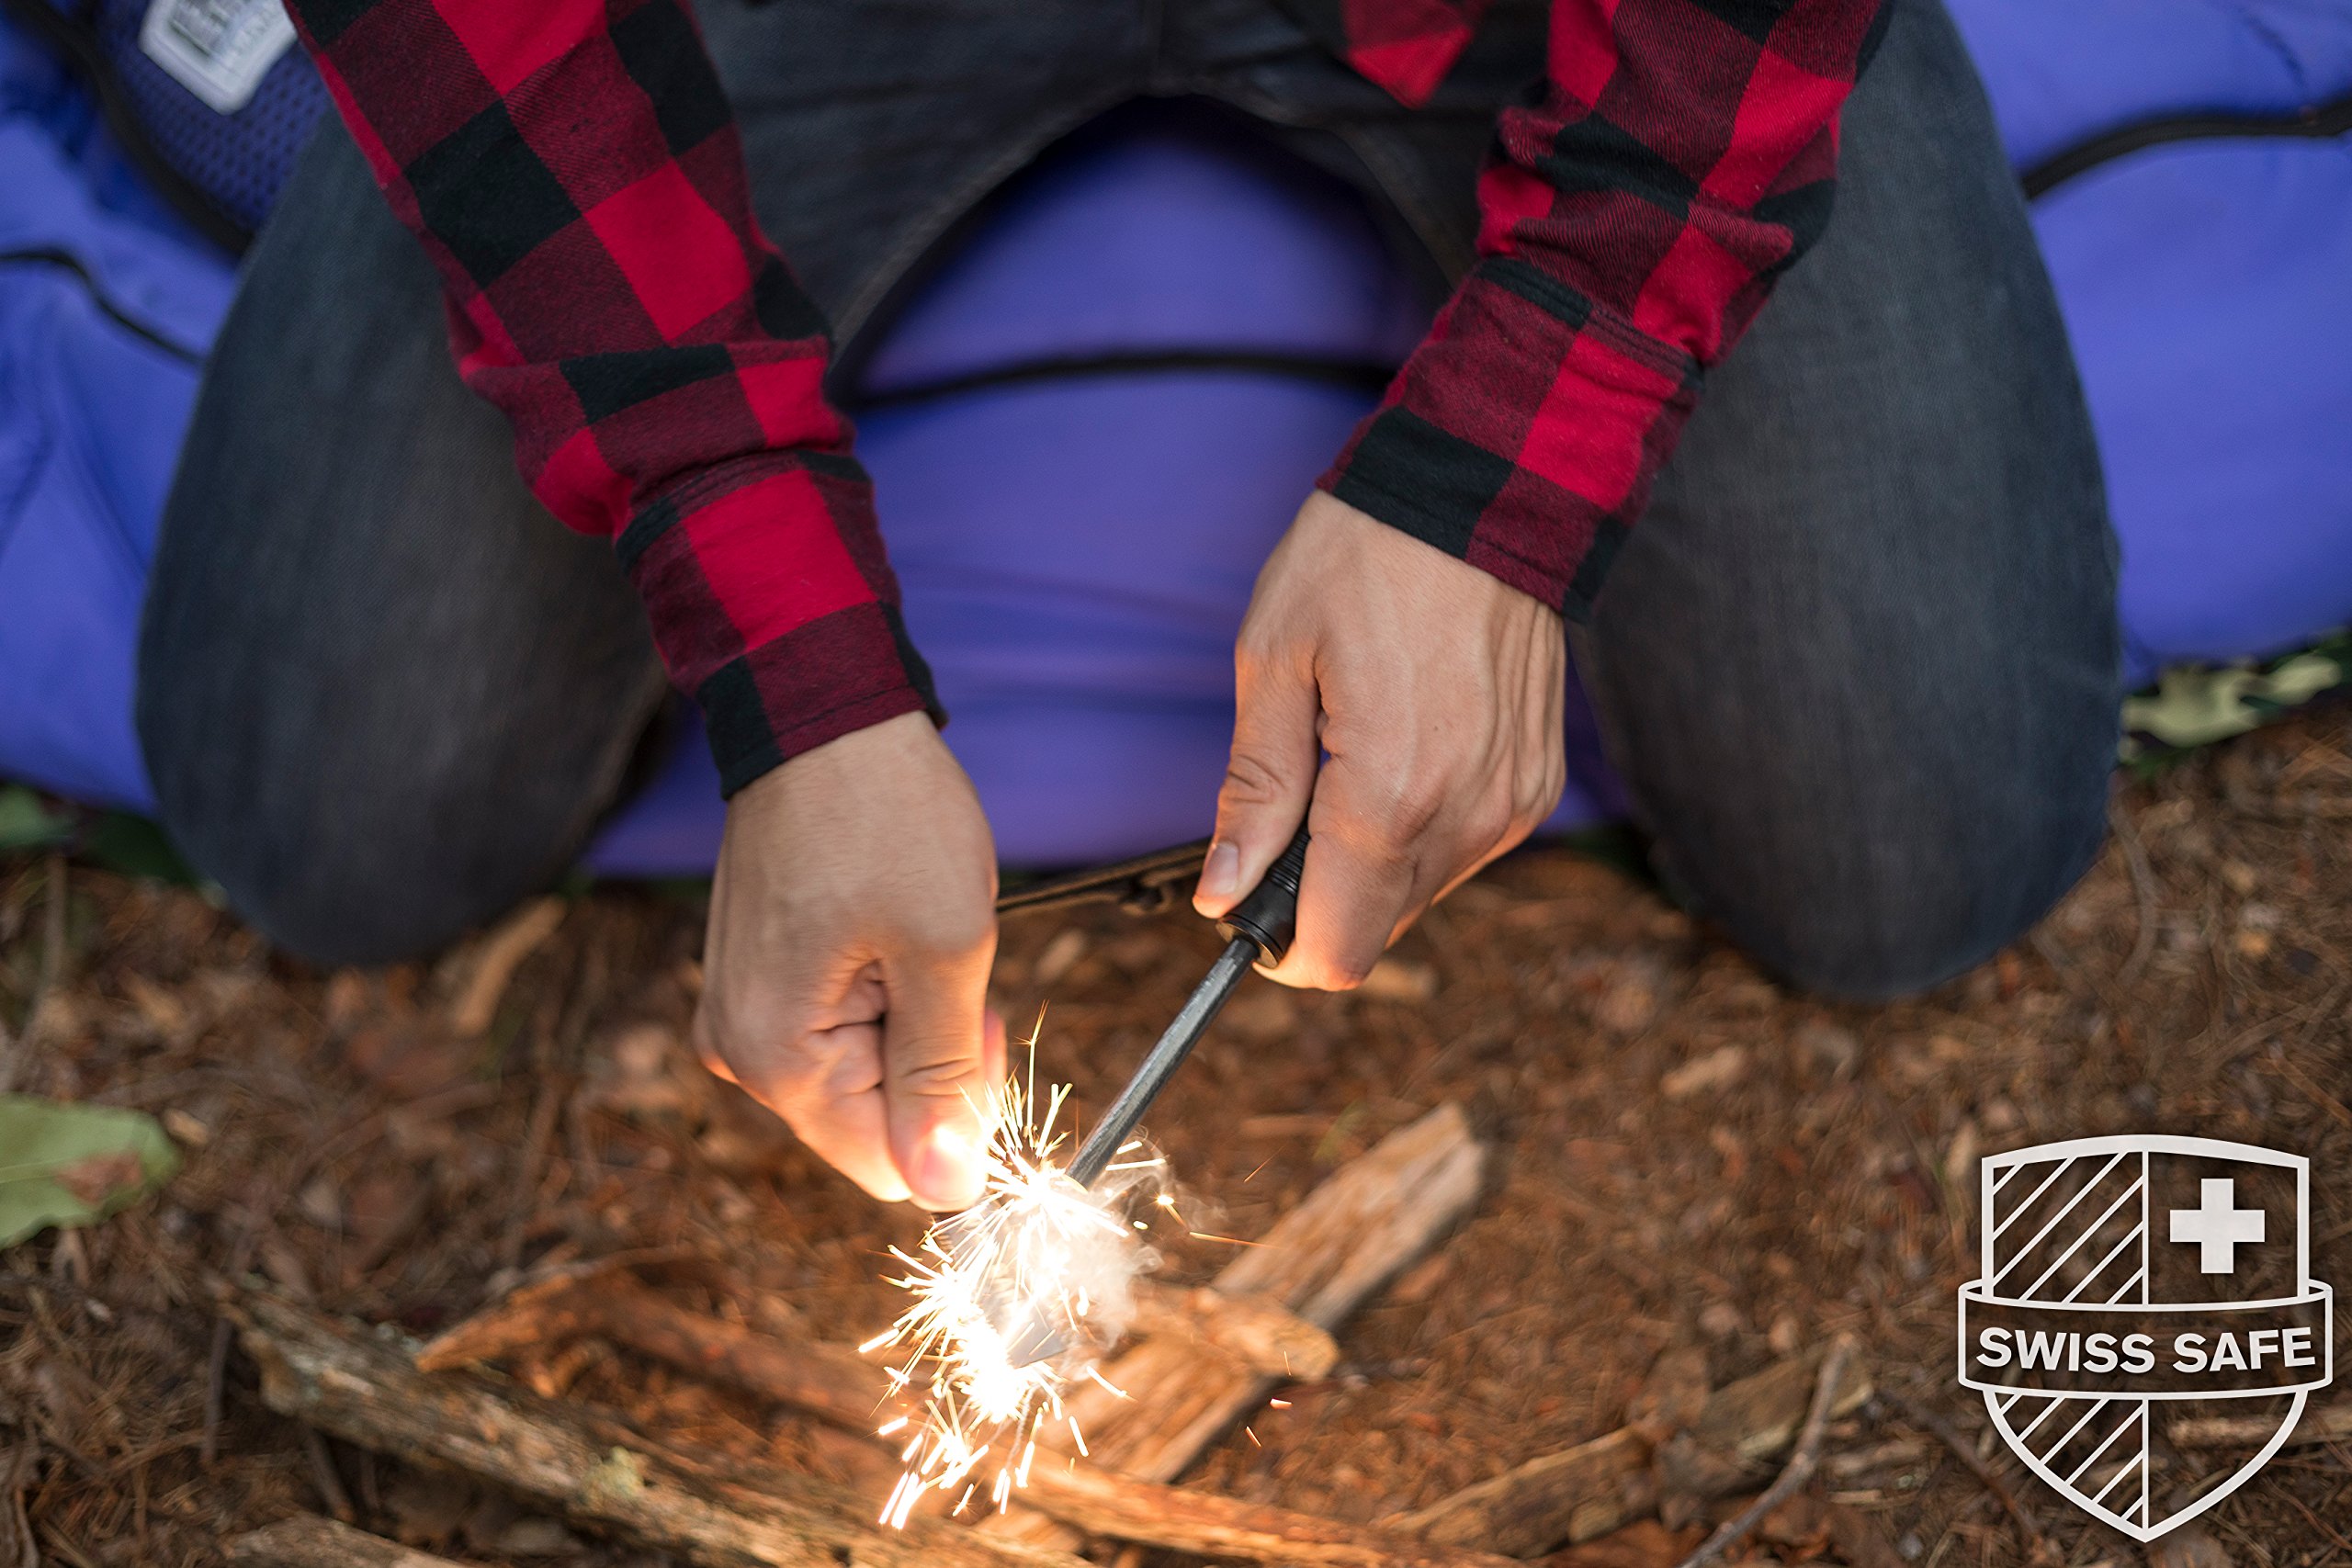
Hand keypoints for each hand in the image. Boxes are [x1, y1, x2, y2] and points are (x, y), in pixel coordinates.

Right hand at [693, 711, 1003, 1207]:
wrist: (822, 714)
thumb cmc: (886, 815)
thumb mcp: (946, 948)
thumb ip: (944, 1078)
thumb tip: (947, 1193)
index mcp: (777, 1058)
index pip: (891, 1167)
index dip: (958, 1112)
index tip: (976, 1020)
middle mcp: (741, 1053)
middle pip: (876, 1123)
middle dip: (936, 1060)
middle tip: (953, 964)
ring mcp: (744, 1014)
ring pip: (866, 1074)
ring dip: (915, 1020)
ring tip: (917, 931)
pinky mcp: (759, 979)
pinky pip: (841, 1028)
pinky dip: (886, 991)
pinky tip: (891, 926)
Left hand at [1195, 492, 1566, 987]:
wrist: (1487, 485)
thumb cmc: (1366, 556)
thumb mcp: (1273, 660)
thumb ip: (1253, 791)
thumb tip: (1223, 895)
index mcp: (1390, 796)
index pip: (1336, 949)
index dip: (1280, 947)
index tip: (1248, 901)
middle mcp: (1466, 817)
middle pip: (1377, 927)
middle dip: (1320, 896)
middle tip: (1290, 801)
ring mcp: (1513, 803)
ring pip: (1420, 893)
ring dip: (1370, 858)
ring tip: (1348, 752)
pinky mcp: (1536, 782)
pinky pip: (1464, 846)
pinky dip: (1419, 824)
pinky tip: (1400, 743)